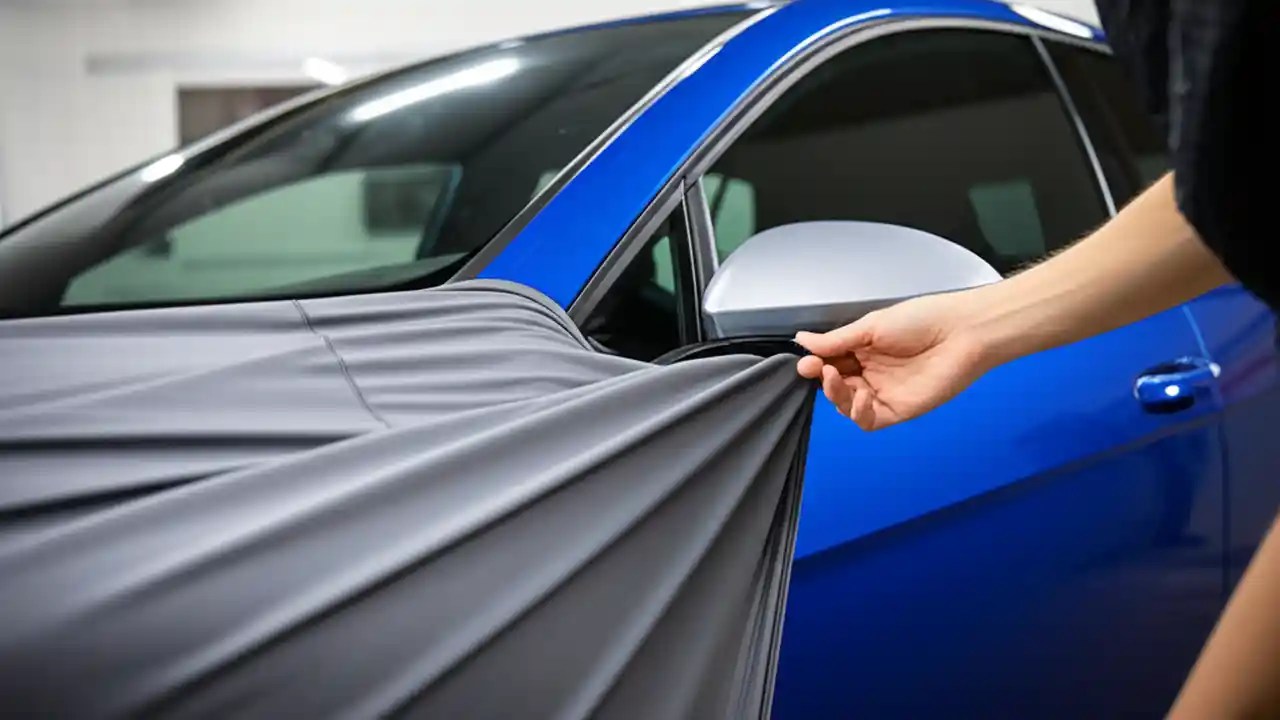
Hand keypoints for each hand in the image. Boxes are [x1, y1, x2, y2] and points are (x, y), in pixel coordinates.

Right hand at [795, 292, 990, 430]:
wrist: (961, 333)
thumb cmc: (923, 320)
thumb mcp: (872, 325)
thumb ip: (837, 339)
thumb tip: (803, 340)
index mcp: (864, 349)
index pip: (830, 361)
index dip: (815, 364)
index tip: (806, 361)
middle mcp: (871, 372)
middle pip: (835, 385)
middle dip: (822, 379)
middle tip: (817, 368)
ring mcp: (883, 392)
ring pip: (846, 405)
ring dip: (835, 395)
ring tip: (836, 377)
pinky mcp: (897, 410)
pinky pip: (868, 420)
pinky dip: (858, 412)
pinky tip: (861, 396)